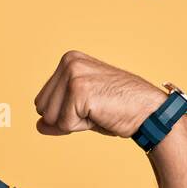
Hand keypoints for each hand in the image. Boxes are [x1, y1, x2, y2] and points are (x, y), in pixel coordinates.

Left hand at [33, 50, 168, 139]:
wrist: (148, 111)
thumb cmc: (119, 109)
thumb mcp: (82, 111)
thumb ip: (58, 116)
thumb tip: (38, 125)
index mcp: (69, 60)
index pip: (42, 101)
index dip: (64, 114)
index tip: (90, 105)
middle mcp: (69, 62)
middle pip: (42, 109)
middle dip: (66, 118)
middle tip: (95, 109)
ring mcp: (73, 74)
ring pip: (51, 117)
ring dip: (74, 123)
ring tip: (98, 110)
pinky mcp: (79, 90)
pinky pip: (64, 124)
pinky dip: (82, 127)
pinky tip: (101, 113)